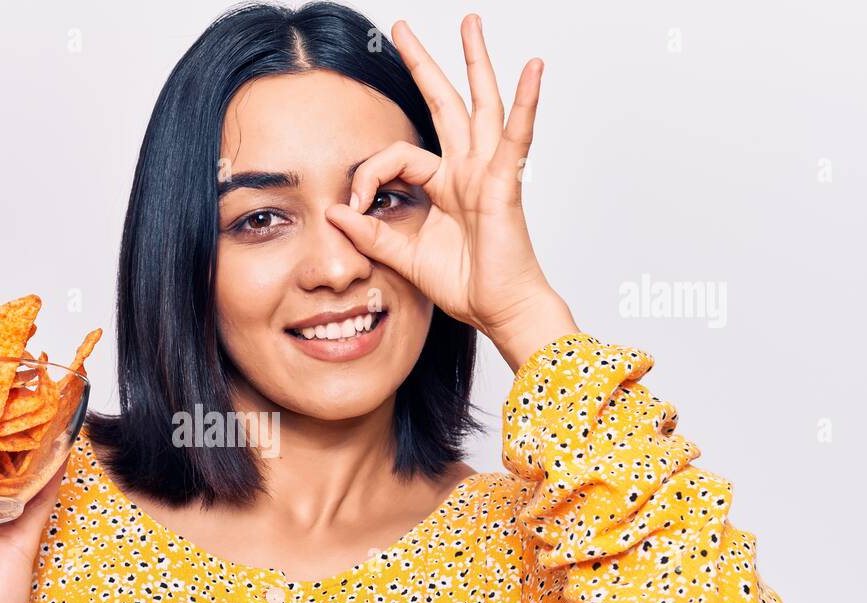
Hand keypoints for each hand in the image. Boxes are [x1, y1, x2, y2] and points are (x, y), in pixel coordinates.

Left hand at [325, 15, 578, 368]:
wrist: (499, 310)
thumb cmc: (466, 286)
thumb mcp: (403, 257)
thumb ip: (370, 233)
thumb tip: (334, 211)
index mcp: (444, 186)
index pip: (398, 157)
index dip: (370, 174)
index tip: (355, 204)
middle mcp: (466, 171)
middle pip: (444, 104)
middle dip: (424, 65)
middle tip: (402, 29)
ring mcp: (487, 172)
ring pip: (479, 105)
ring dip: (474, 62)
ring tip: (470, 24)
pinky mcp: (505, 183)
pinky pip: (515, 137)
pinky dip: (524, 103)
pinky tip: (532, 69)